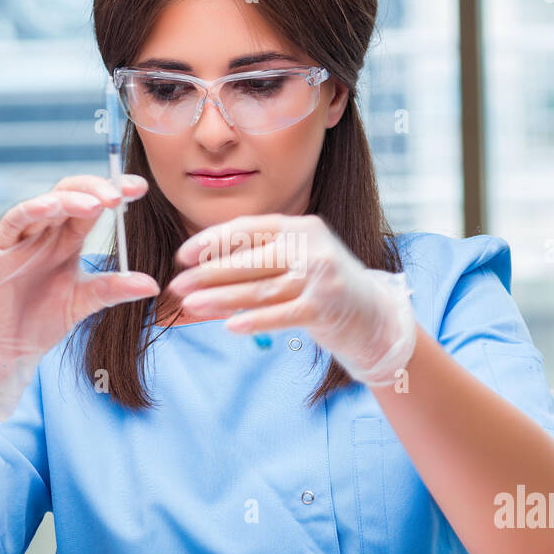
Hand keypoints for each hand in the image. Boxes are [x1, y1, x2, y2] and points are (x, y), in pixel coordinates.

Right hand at [0, 174, 159, 418]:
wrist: (8, 351)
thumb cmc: (42, 323)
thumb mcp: (86, 302)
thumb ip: (115, 289)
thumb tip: (154, 284)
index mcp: (67, 239)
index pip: (93, 205)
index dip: (114, 192)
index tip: (140, 188)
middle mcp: (45, 232)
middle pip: (70, 194)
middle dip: (96, 189)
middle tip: (119, 194)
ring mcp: (21, 238)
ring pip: (46, 203)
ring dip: (71, 199)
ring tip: (97, 203)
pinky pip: (14, 220)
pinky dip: (33, 209)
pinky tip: (53, 206)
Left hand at [167, 213, 415, 387]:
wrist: (376, 318)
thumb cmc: (325, 290)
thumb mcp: (298, 262)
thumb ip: (262, 259)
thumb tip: (204, 270)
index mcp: (300, 227)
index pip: (247, 229)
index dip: (211, 242)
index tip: (182, 256)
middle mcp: (311, 246)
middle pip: (249, 260)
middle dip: (207, 274)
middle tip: (177, 286)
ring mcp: (320, 276)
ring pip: (259, 289)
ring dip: (220, 298)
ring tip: (191, 305)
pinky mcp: (325, 307)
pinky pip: (280, 314)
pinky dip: (252, 320)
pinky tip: (228, 326)